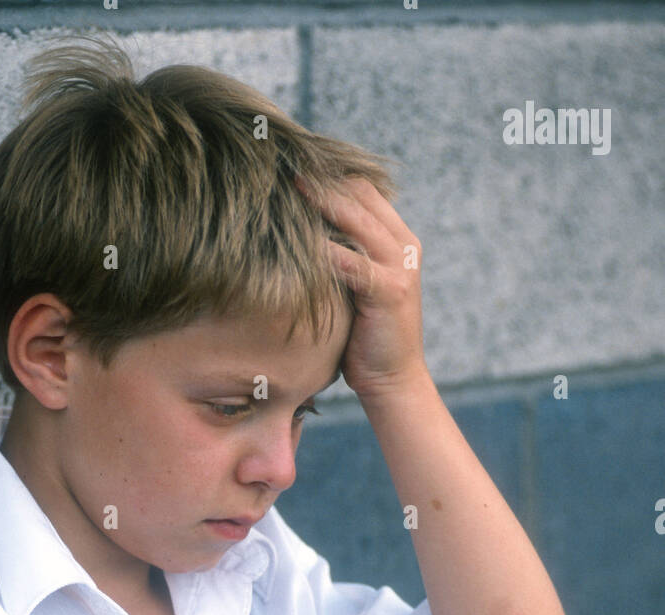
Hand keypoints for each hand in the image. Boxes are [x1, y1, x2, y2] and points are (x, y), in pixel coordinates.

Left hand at [293, 173, 427, 398]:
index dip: (328, 174)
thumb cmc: (364, 336)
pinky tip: (296, 243)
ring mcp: (400, 266)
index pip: (363, 189)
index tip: (289, 166)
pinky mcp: (390, 291)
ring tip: (284, 192)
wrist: (392, 380)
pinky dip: (323, 250)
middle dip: (319, 180)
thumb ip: (342, 255)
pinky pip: (351, 261)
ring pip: (356, 219)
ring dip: (319, 202)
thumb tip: (298, 229)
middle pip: (359, 195)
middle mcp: (404, 246)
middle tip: (279, 168)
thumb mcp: (355, 286)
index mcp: (398, 239)